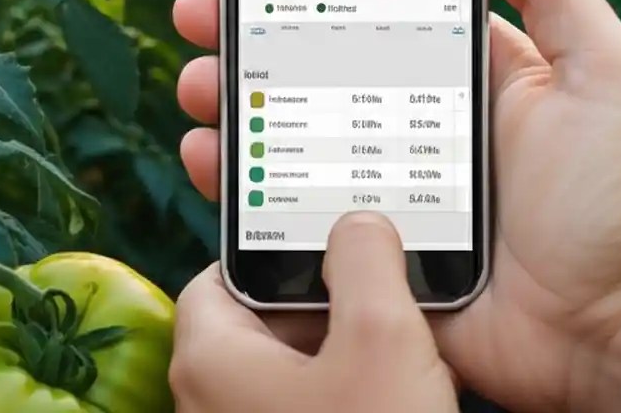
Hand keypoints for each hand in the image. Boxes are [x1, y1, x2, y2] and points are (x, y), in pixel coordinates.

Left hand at [170, 213, 457, 412]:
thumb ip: (366, 261)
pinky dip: (357, 387)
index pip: (225, 270)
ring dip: (352, 347)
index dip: (280, 247)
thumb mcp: (381, 339)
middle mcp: (215, 398)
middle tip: (386, 292)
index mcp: (211, 358)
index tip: (333, 238)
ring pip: (300, 364)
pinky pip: (319, 402)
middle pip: (265, 317)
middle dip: (331, 301)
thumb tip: (358, 225)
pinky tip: (410, 387)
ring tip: (410, 343)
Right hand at [172, 0, 620, 410]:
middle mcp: (411, 123)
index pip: (373, 10)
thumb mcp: (601, 75)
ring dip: (234, 100)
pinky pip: (284, 208)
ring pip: (288, 131)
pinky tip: (210, 155)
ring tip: (199, 84)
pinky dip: (239, 181)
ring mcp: (379, 186)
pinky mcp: (359, 248)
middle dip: (250, 33)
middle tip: (202, 12)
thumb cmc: (613, 204)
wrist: (602, 333)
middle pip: (312, 64)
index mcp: (461, 75)